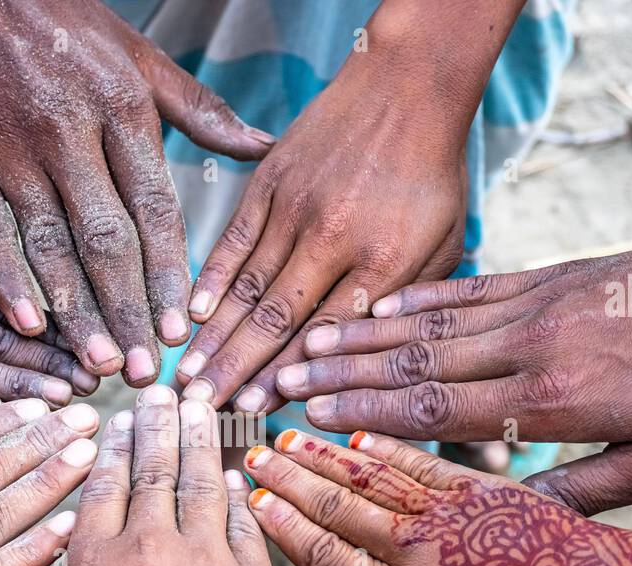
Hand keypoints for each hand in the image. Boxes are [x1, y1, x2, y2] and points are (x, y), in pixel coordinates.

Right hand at [0, 0, 273, 385]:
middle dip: (128, 311)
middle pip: (106, 240)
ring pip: (48, 243)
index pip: (153, 209)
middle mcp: (66, 132)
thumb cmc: (59, 20)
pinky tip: (24, 324)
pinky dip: (3, 277)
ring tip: (95, 363)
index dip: (168, 275)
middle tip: (144, 372)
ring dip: (73, 310)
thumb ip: (199, 112)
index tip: (180, 331)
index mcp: (120, 110)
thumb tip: (262, 147)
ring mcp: (6, 146)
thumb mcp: (138, 58)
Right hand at [43, 386, 281, 565]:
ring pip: (202, 483)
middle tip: (162, 392)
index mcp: (92, 562)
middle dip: (156, 426)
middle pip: (152, 471)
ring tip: (203, 407)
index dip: (111, 450)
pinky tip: (240, 475)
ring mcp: (204, 558)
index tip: (117, 422)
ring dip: (201, 441)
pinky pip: (245, 524)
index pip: (101, 487)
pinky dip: (241, 495)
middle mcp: (146, 546)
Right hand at [175, 7, 485, 413]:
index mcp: (384, 260)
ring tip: (187, 378)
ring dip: (214, 338)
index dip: (284, 376)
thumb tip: (366, 360)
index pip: (325, 333)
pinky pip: (233, 242)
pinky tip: (190, 318)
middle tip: (201, 410)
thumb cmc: (431, 176)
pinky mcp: (268, 184)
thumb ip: (406, 303)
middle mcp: (334, 238)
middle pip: (275, 319)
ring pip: (246, 287)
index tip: (253, 412)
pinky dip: (209, 282)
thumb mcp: (444, 244)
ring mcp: (295, 209)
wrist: (405, 86)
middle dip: (235, 371)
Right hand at [243, 429, 601, 565]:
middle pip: (335, 508)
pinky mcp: (477, 487)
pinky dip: (384, 447)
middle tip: (252, 456)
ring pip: (369, 476)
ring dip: (322, 456)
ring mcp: (444, 514)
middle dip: (288, 480)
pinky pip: (419, 462)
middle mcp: (413, 553)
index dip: (285, 528)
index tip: (255, 504)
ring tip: (287, 437)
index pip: (325, 557)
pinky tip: (359, 436)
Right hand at [277, 217, 631, 514]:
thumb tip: (512, 516)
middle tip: (281, 381)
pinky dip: (418, 299)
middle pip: (414, 363)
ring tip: (308, 341)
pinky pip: (468, 291)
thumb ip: (581, 491)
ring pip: (429, 324)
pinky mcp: (545, 279)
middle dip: (341, 375)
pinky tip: (379, 306)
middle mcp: (527, 348)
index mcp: (550, 401)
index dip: (366, 415)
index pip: (436, 409)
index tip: (311, 417)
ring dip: (364, 334)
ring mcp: (533, 306)